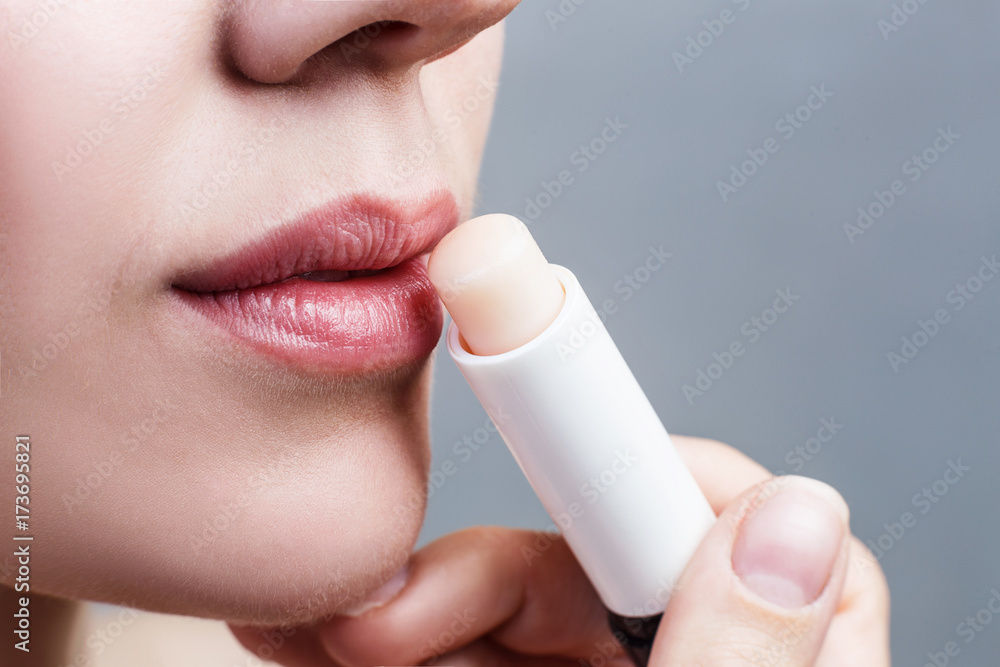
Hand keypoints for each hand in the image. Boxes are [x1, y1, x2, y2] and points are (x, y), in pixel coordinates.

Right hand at [230, 436, 889, 665]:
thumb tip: (797, 512)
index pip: (715, 517)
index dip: (626, 458)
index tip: (524, 404)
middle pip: (572, 567)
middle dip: (457, 575)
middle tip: (355, 610)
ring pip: (494, 622)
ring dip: (396, 613)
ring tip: (299, 629)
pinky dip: (382, 656)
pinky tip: (311, 651)